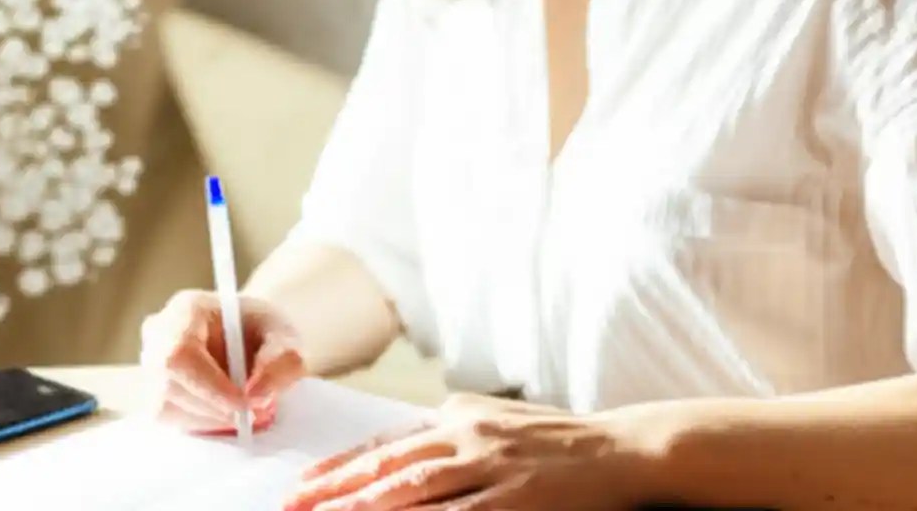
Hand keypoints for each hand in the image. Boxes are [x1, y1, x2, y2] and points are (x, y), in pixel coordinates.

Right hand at [139, 290, 305, 433]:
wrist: (252, 339)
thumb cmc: (265, 333)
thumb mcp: (287, 339)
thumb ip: (282, 362)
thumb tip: (256, 395)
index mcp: (186, 309)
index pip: (180, 352)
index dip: (208, 385)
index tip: (245, 404)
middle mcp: (158, 334)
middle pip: (169, 384)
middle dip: (214, 407)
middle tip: (252, 414)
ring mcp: (149, 364)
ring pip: (166, 406)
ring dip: (209, 418)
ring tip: (241, 409)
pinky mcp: (152, 391)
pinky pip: (168, 418)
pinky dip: (200, 422)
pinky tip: (223, 410)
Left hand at [283, 393, 651, 510]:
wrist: (622, 448)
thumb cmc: (558, 441)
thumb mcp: (496, 423)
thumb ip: (452, 434)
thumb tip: (402, 452)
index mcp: (458, 415)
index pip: (387, 443)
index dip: (341, 466)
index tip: (303, 485)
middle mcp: (467, 434)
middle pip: (389, 464)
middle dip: (336, 487)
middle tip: (294, 505)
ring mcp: (491, 465)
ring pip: (415, 488)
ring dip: (365, 506)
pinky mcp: (515, 497)